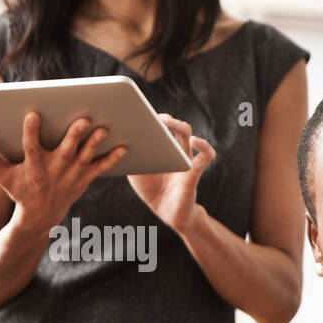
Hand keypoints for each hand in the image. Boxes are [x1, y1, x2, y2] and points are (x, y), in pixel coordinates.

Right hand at [0, 111, 125, 231]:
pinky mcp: (84, 179)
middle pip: (66, 149)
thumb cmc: (21, 191)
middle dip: (74, 134)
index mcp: (34, 166)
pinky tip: (124, 148)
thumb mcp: (2, 176)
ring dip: (95, 142)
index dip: (30, 130)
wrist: (41, 216)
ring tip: (105, 129)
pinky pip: (101, 168)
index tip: (32, 114)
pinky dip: (112, 159)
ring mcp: (72, 174)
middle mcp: (55, 169)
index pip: (31, 146)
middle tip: (83, 119)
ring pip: (86, 155)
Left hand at [126, 112, 213, 230]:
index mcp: (160, 145)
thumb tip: (117, 136)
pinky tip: (195, 141)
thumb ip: (129, 153)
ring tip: (167, 122)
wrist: (167, 212)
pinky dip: (204, 146)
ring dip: (178, 125)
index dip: (151, 116)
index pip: (159, 123)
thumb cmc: (151, 189)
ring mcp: (185, 158)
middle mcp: (174, 148)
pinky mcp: (194, 172)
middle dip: (163, 118)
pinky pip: (205, 156)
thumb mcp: (134, 169)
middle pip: (172, 123)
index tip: (138, 110)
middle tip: (151, 116)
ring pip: (187, 133)